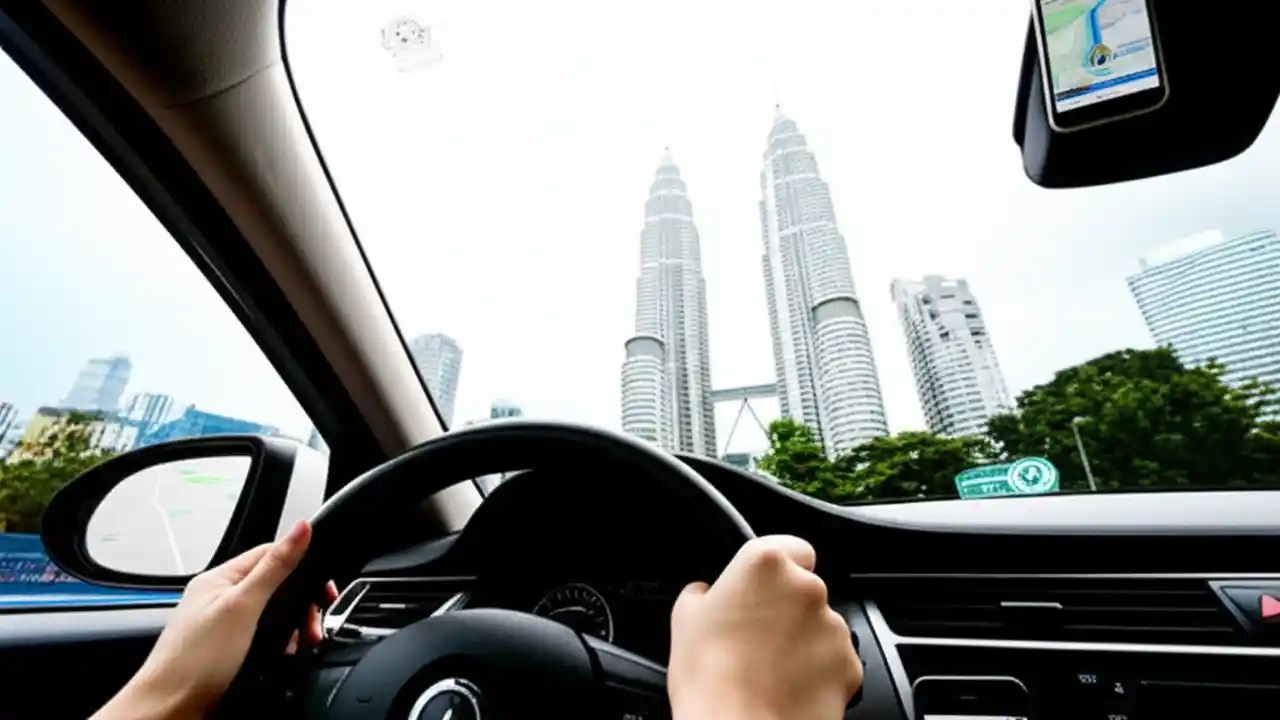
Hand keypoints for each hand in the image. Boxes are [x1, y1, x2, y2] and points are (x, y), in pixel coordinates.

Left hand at [93, 520, 337, 719]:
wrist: (168, 710)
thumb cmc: (194, 660)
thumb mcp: (243, 607)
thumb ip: (275, 567)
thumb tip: (301, 528)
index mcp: (219, 578)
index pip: (269, 554)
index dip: (301, 565)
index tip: (323, 589)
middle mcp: (220, 599)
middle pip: (275, 586)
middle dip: (300, 605)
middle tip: (312, 625)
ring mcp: (224, 626)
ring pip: (273, 615)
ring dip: (293, 628)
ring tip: (302, 644)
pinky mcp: (229, 652)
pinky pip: (265, 639)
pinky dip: (281, 646)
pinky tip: (284, 656)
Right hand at [668, 535, 861, 719]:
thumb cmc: (710, 676)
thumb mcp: (685, 618)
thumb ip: (704, 593)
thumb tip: (708, 594)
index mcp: (765, 565)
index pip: (791, 547)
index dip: (780, 567)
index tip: (765, 586)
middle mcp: (807, 588)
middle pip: (805, 589)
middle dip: (787, 608)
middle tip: (757, 636)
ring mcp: (833, 628)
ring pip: (821, 625)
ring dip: (802, 640)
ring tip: (770, 668)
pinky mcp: (849, 664)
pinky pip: (835, 659)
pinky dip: (818, 670)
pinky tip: (788, 686)